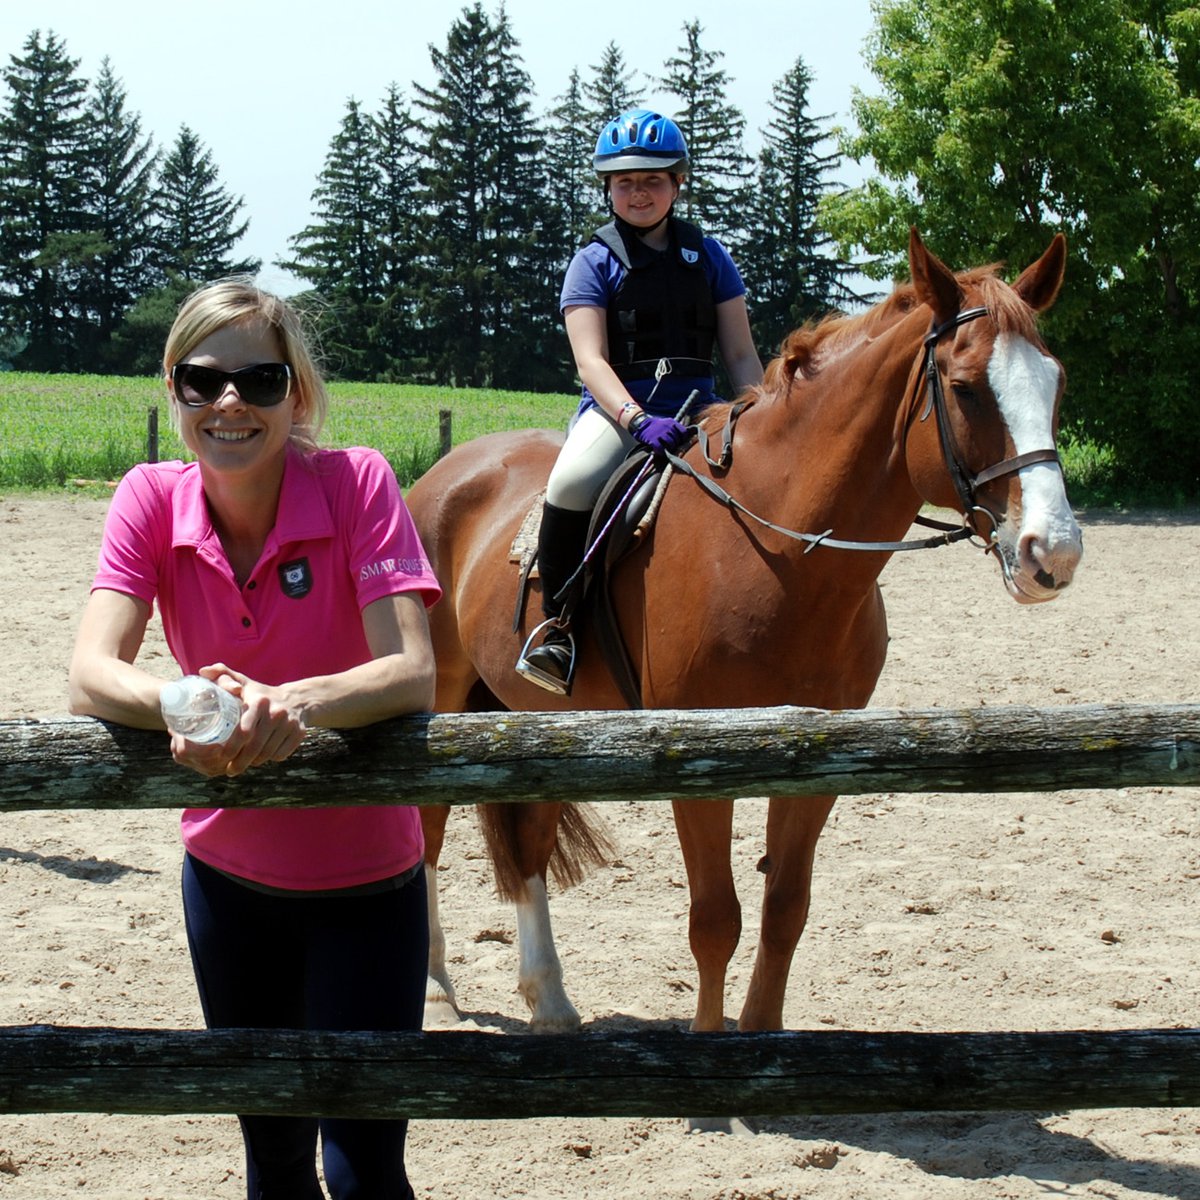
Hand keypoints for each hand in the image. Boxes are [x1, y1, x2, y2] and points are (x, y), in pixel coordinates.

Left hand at [170, 663, 306, 777]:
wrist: (297, 699)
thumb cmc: (261, 694)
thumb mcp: (244, 682)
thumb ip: (222, 673)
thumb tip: (202, 671)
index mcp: (259, 702)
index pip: (244, 731)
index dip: (231, 748)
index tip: (221, 756)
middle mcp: (276, 713)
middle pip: (255, 747)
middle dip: (240, 762)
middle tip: (230, 770)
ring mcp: (289, 724)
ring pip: (267, 753)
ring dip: (253, 763)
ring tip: (243, 764)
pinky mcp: (299, 733)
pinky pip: (281, 755)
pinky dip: (270, 758)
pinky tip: (263, 757)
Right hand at [628, 413, 688, 452]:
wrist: (642, 424)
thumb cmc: (657, 426)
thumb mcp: (667, 423)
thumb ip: (675, 429)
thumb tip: (686, 438)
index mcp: (672, 422)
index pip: (684, 432)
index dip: (683, 439)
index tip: (680, 442)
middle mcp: (667, 427)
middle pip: (677, 440)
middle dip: (675, 445)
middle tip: (671, 447)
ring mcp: (660, 433)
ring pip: (671, 444)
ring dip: (670, 449)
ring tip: (666, 449)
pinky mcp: (653, 439)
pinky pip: (661, 448)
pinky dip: (661, 452)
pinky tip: (660, 452)